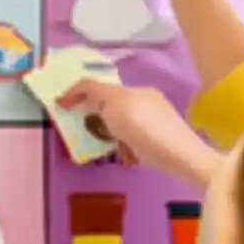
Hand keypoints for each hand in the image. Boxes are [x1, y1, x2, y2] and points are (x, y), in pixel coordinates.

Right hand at [57, 79, 220, 185]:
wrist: (184, 158)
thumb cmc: (146, 131)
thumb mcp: (116, 107)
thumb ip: (96, 96)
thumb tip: (85, 96)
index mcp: (135, 90)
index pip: (100, 85)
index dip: (76, 93)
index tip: (59, 105)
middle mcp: (147, 100)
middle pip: (111, 106)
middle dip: (97, 118)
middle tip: (88, 133)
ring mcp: (157, 119)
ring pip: (123, 125)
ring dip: (112, 135)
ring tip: (112, 150)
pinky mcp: (164, 139)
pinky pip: (136, 139)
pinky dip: (127, 146)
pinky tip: (129, 158)